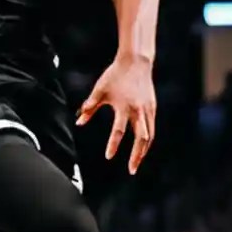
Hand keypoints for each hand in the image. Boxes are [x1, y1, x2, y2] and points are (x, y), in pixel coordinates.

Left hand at [76, 55, 155, 173]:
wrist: (136, 61)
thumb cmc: (115, 75)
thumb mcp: (100, 90)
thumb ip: (90, 107)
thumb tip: (79, 122)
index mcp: (124, 106)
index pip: (119, 130)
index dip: (113, 144)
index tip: (109, 156)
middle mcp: (138, 110)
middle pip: (141, 138)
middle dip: (136, 155)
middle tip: (131, 170)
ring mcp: (147, 110)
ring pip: (149, 135)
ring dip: (143, 151)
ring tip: (136, 163)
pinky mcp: (152, 107)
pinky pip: (152, 128)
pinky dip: (148, 140)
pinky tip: (142, 148)